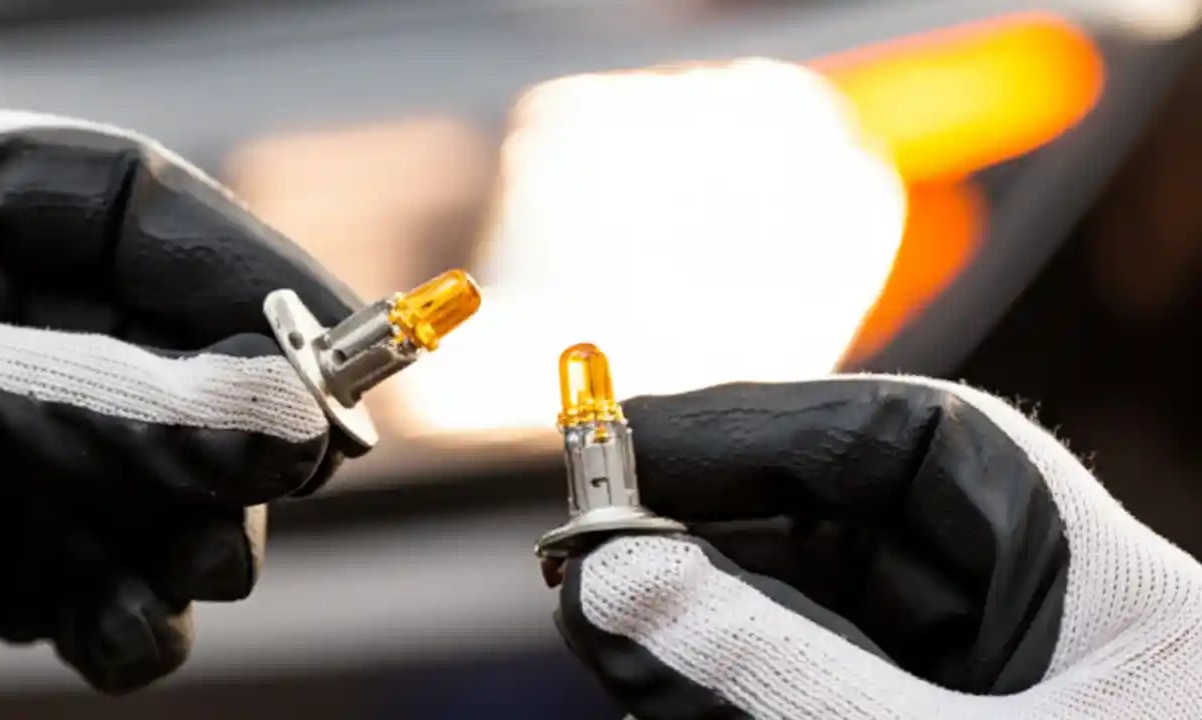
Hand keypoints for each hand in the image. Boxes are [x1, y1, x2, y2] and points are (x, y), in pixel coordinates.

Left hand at [0, 111, 357, 692]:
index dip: (268, 296)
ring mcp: (18, 442)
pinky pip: (115, 576)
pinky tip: (111, 635)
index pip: (164, 224)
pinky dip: (132, 618)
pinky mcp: (4, 547)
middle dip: (233, 453)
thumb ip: (130, 405)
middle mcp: (16, 324)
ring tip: (165, 588)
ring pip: (169, 486)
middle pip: (194, 365)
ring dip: (193, 551)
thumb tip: (301, 421)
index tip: (341, 376)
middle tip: (248, 510)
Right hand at [557, 377, 1201, 718]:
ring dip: (692, 627)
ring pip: (784, 604)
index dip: (722, 434)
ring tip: (609, 641)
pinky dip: (728, 684)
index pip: (857, 430)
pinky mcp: (910, 697)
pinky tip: (663, 693)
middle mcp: (984, 562)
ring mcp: (946, 643)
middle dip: (688, 549)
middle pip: (801, 519)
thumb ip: (773, 658)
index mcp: (1035, 519)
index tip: (609, 445)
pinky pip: (797, 667)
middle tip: (584, 573)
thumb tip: (620, 572)